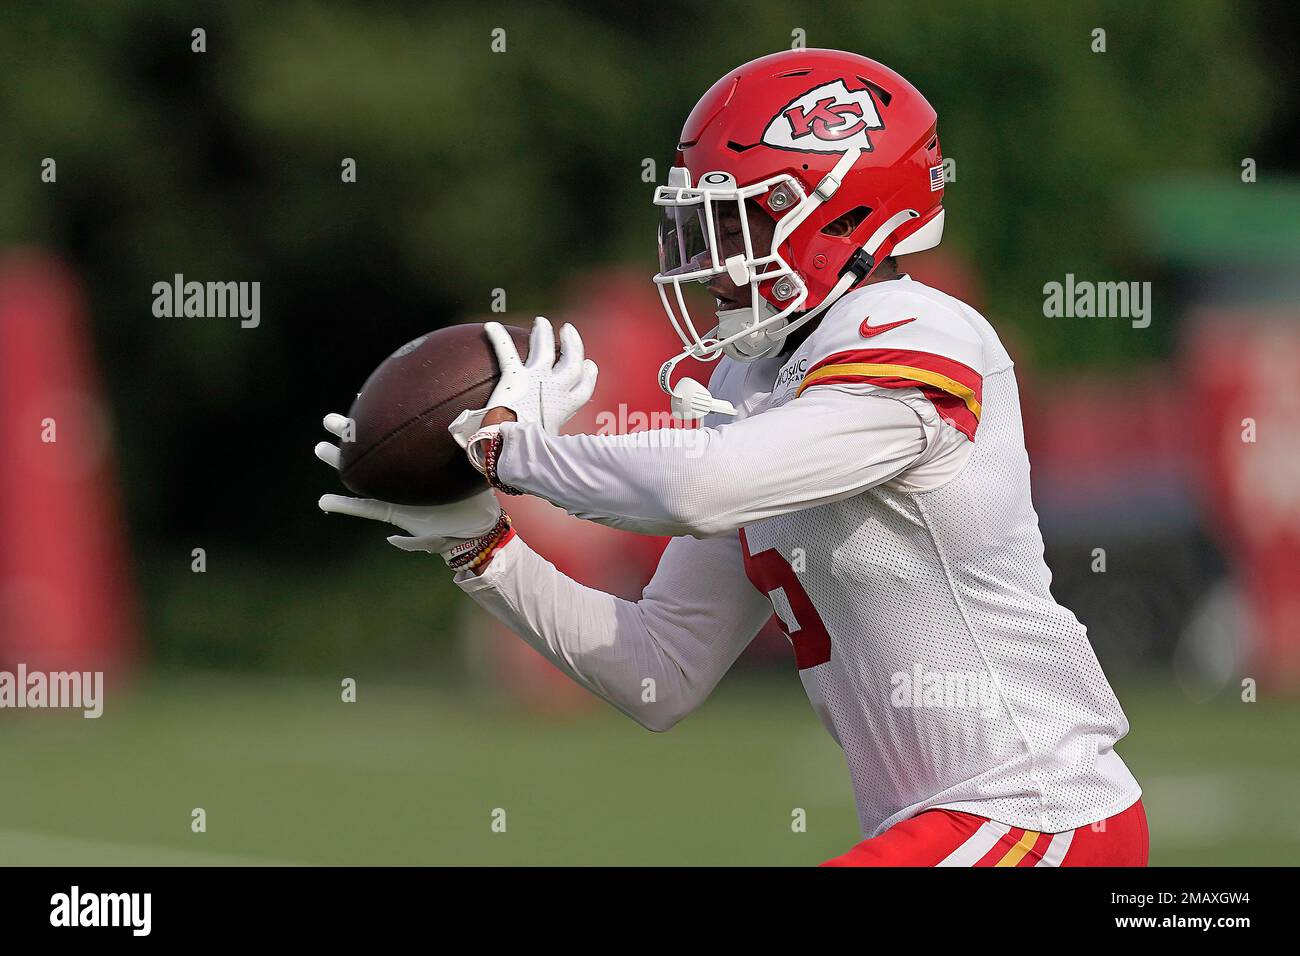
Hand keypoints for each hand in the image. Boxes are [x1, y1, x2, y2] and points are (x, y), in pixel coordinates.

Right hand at [315, 413, 500, 554]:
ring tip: (319, 447)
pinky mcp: (395, 513)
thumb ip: (466, 443)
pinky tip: (324, 500)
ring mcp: (396, 492)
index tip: (362, 399)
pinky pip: (366, 508)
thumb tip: (465, 417)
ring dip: (340, 463)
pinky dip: (345, 506)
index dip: (378, 418)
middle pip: (370, 450)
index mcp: (416, 460)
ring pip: (361, 475)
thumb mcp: (471, 464)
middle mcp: (402, 474)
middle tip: (329, 420)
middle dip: (349, 434)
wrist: (476, 527)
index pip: (393, 434)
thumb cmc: (475, 495)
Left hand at [448, 317, 597, 448]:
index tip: (589, 364)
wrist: (512, 450)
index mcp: (566, 407)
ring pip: (545, 349)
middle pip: (572, 361)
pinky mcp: (515, 377)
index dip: (588, 374)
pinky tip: (490, 325)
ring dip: (543, 334)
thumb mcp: (545, 447)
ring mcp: (537, 380)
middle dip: (573, 343)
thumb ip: (546, 444)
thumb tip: (542, 460)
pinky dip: (498, 337)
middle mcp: (557, 390)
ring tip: (541, 321)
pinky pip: (506, 351)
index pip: (584, 387)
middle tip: (568, 330)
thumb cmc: (527, 452)